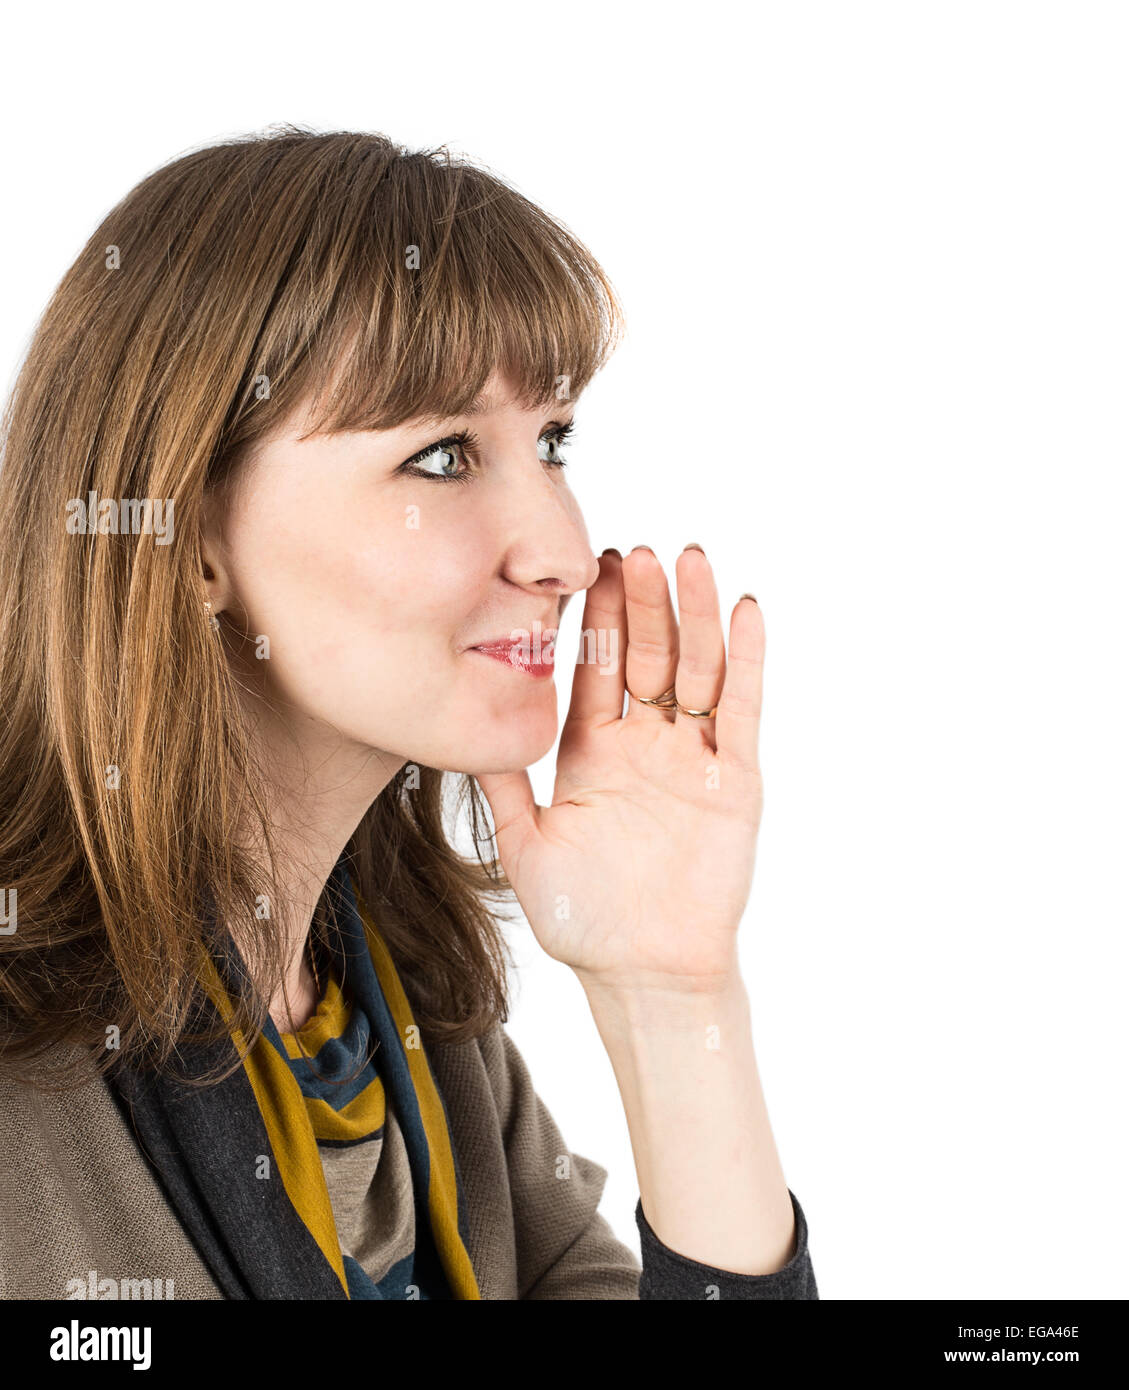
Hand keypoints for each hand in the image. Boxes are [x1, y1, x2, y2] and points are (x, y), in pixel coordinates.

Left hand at [474, 545, 765, 995]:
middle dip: (642, 603)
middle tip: (634, 551)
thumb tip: (461, 728)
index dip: (595, 619)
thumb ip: (502, 784)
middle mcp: (644, 745)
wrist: (645, 972)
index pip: (595, 669)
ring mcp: (692, 758)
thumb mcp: (526, 844)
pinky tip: (743, 609)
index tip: (589, 567)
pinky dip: (746, 659)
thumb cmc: (584, 918)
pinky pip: (742, 709)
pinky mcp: (734, 778)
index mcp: (593, 753)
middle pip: (646, 655)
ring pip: (696, 669)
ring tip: (690, 559)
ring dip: (694, 614)